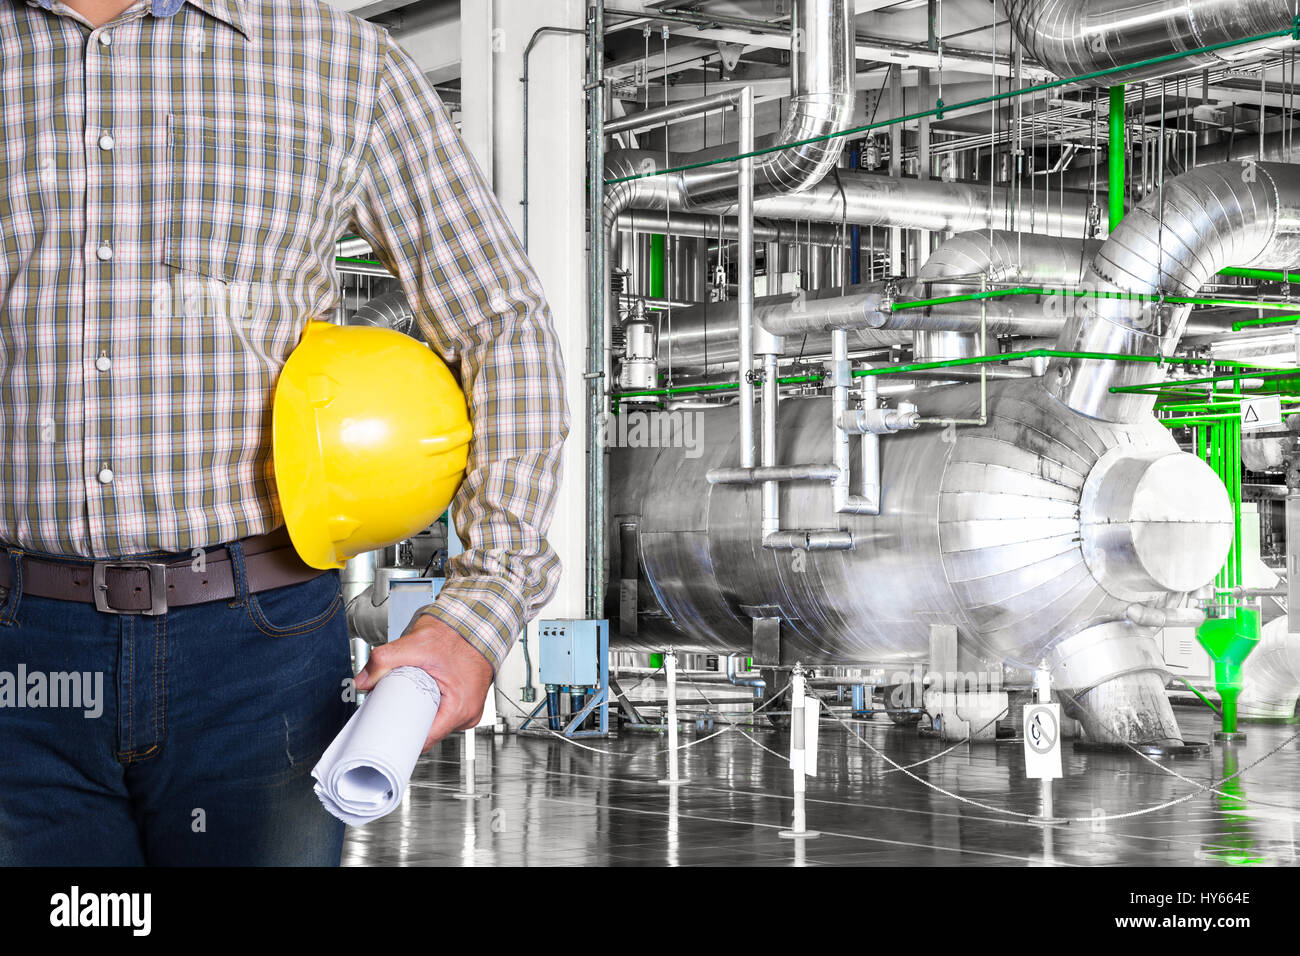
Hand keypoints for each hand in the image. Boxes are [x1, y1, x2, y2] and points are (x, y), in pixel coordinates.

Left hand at [355, 615, 493, 751]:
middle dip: (407, 722)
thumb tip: (363, 680)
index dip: (401, 739)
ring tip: (408, 698)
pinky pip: (443, 712)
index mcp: (461, 707)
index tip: (385, 734)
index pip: (425, 740)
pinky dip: (430, 706)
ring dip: (419, 713)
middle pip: (428, 732)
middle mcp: (468, 713)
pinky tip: (422, 695)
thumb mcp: (417, 644)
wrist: (476, 622)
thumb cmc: (458, 634)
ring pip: (436, 722)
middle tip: (391, 707)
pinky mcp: (466, 702)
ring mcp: (469, 708)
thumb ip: (384, 659)